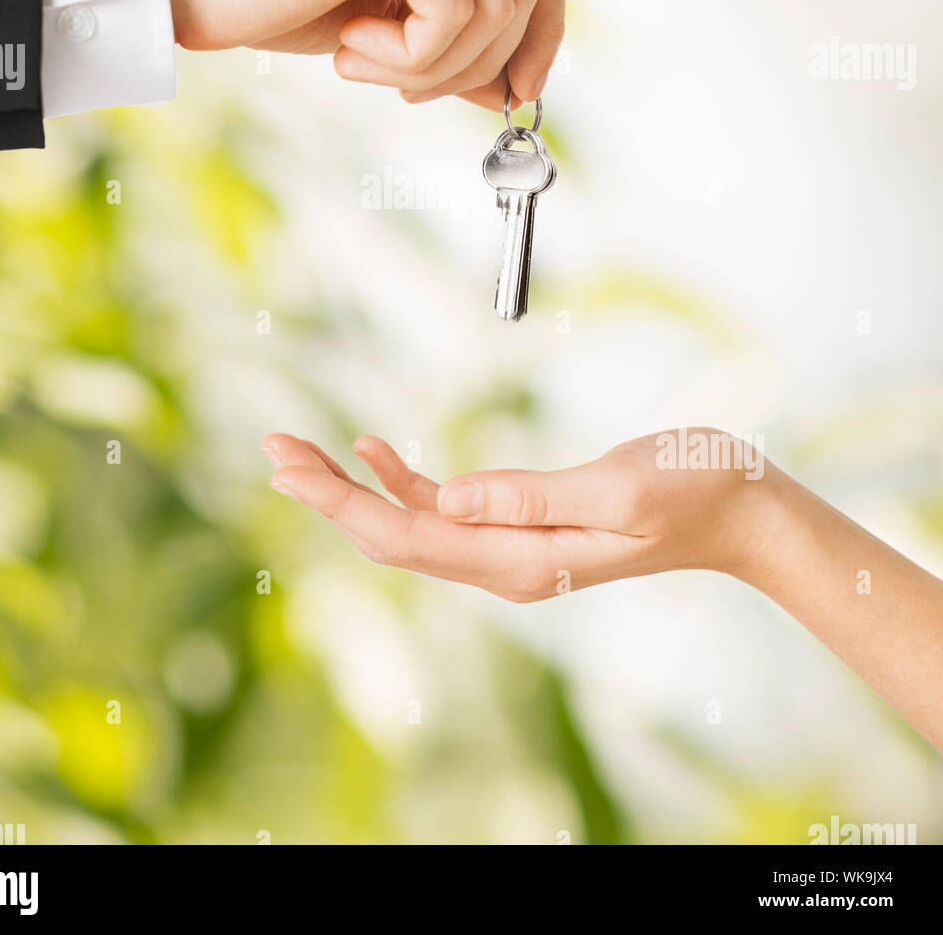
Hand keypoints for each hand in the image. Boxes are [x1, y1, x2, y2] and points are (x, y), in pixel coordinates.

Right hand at [157, 0, 563, 109]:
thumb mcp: (386, 11)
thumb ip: (455, 26)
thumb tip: (518, 84)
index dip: (543, 23)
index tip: (521, 87)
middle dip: (481, 60)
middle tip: (406, 88)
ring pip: (496, 6)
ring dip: (434, 65)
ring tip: (362, 63)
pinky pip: (454, 15)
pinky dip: (410, 60)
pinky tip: (350, 51)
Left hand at [259, 429, 786, 601]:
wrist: (740, 510)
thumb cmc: (693, 488)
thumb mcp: (615, 486)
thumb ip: (530, 496)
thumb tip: (446, 497)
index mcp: (523, 561)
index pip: (409, 537)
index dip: (342, 502)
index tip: (291, 464)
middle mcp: (505, 563)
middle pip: (394, 534)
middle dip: (329, 495)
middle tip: (272, 448)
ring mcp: (511, 547)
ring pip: (411, 522)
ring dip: (354, 489)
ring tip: (299, 450)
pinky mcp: (523, 524)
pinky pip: (447, 510)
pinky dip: (403, 481)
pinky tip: (374, 451)